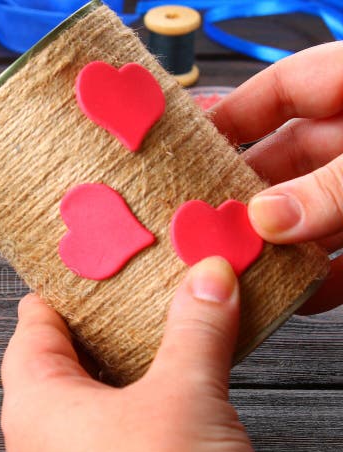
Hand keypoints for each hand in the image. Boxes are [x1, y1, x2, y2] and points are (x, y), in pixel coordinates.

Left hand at [1, 257, 262, 451]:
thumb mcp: (188, 392)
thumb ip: (196, 328)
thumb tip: (207, 279)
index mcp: (34, 401)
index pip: (32, 324)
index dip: (63, 289)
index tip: (91, 265)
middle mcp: (32, 439)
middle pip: (51, 362)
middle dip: (93, 330)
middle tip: (130, 300)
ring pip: (73, 404)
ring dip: (109, 375)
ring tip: (151, 348)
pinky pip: (91, 440)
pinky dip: (118, 415)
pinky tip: (156, 410)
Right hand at [211, 41, 342, 313]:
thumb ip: (332, 187)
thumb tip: (268, 219)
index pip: (277, 93)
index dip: (226, 120)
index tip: (181, 154)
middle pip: (284, 165)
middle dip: (244, 202)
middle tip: (202, 231)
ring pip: (311, 217)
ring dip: (276, 248)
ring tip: (237, 274)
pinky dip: (325, 279)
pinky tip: (297, 299)